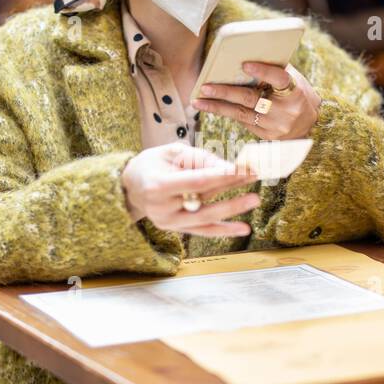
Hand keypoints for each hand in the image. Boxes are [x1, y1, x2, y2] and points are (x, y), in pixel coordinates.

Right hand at [121, 142, 258, 237]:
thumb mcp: (170, 153)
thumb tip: (227, 166)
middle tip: (253, 176)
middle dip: (231, 187)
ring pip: (206, 217)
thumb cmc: (151, 165)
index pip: (196, 181)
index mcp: (157, 185)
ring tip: (254, 200)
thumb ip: (197, 159)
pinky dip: (224, 230)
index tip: (241, 168)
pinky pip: (203, 231)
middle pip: (203, 198)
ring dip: (232, 209)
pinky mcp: (175, 229)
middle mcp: (162, 208)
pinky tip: (243, 229)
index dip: (220, 175)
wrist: (129, 187)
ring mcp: (168, 222)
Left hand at [191, 62, 320, 139]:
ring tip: (197, 101)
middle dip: (225, 92)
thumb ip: (275, 70)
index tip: (245, 64)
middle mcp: (286, 111)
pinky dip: (227, 112)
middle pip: (251, 99)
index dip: (263, 71)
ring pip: (241, 114)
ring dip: (217, 107)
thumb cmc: (297, 94)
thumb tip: (244, 57)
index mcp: (296, 92)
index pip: (279, 79)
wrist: (310, 125)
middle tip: (205, 87)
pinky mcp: (266, 136)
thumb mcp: (294, 80)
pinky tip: (211, 106)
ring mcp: (276, 127)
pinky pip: (243, 122)